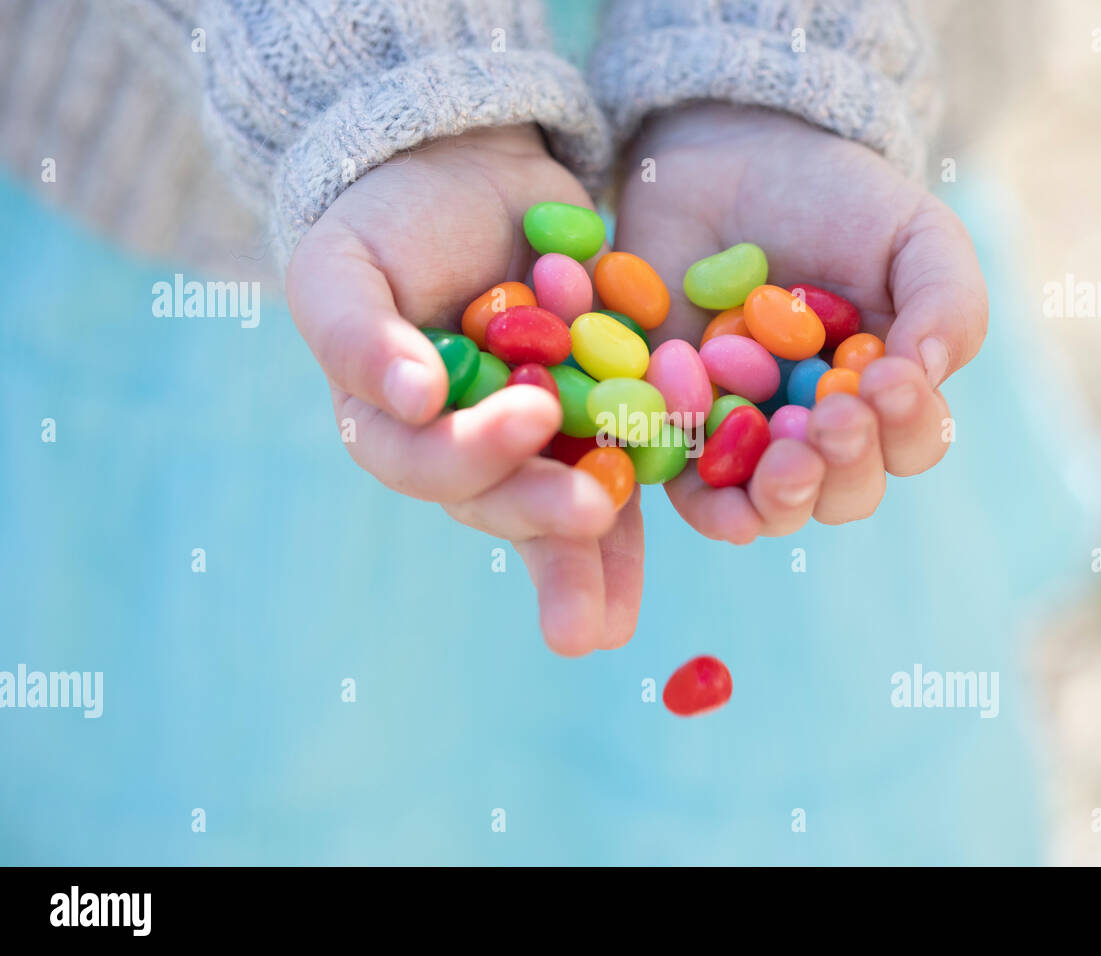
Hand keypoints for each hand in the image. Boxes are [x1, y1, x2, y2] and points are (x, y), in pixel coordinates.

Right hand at [286, 126, 642, 655]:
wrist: (469, 178)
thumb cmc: (387, 222)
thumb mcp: (343, 265)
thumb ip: (358, 334)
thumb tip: (415, 401)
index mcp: (396, 431)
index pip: (427, 460)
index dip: (475, 450)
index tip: (530, 413)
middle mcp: (467, 451)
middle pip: (502, 500)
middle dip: (546, 514)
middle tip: (593, 516)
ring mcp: (537, 440)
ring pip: (567, 502)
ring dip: (599, 552)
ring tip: (621, 609)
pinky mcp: (596, 413)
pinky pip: (627, 457)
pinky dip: (653, 477)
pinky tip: (694, 508)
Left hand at [616, 104, 987, 542]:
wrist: (729, 158)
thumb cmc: (837, 200)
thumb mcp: (915, 235)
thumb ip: (946, 302)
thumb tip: (927, 376)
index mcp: (886, 397)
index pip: (912, 442)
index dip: (907, 426)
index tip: (888, 379)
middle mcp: (820, 432)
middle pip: (846, 492)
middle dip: (847, 467)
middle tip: (834, 420)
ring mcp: (747, 436)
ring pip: (775, 505)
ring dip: (787, 497)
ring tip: (788, 460)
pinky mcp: (679, 428)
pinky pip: (692, 490)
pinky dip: (709, 501)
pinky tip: (725, 496)